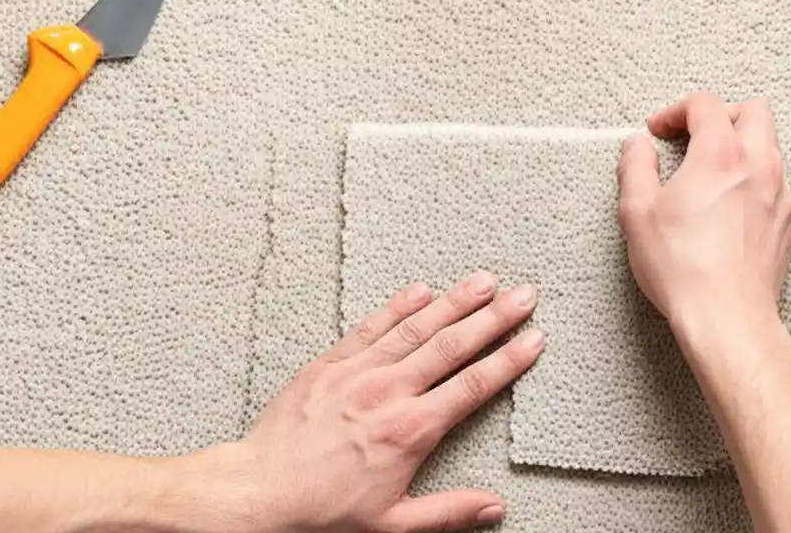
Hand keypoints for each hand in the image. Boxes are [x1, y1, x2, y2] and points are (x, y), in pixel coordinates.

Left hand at [210, 272, 543, 532]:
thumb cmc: (320, 511)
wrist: (256, 493)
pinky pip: (369, 327)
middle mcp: (388, 393)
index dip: (508, 360)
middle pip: (452, 346)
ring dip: (454, 301)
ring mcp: (357, 373)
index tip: (533, 339)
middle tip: (524, 295)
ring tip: (484, 281)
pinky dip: (397, 307)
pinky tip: (420, 290)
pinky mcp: (328, 364)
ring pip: (416, 328)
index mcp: (409, 432)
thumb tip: (494, 507)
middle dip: (494, 318)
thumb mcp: (392, 524)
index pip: (473, 386)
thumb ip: (448, 511)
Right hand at [615, 92, 790, 336]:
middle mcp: (759, 166)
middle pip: (754, 111)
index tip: (660, 129)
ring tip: (711, 173)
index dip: (676, 110)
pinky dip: (754, 182)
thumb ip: (635, 167)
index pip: (706, 104)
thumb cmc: (683, 269)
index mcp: (721, 154)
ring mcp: (780, 195)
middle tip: (695, 136)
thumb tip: (637, 148)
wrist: (726, 317)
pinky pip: (776, 185)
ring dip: (741, 148)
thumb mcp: (637, 212)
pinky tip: (730, 207)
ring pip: (770, 147)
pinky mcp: (788, 224)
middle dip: (722, 115)